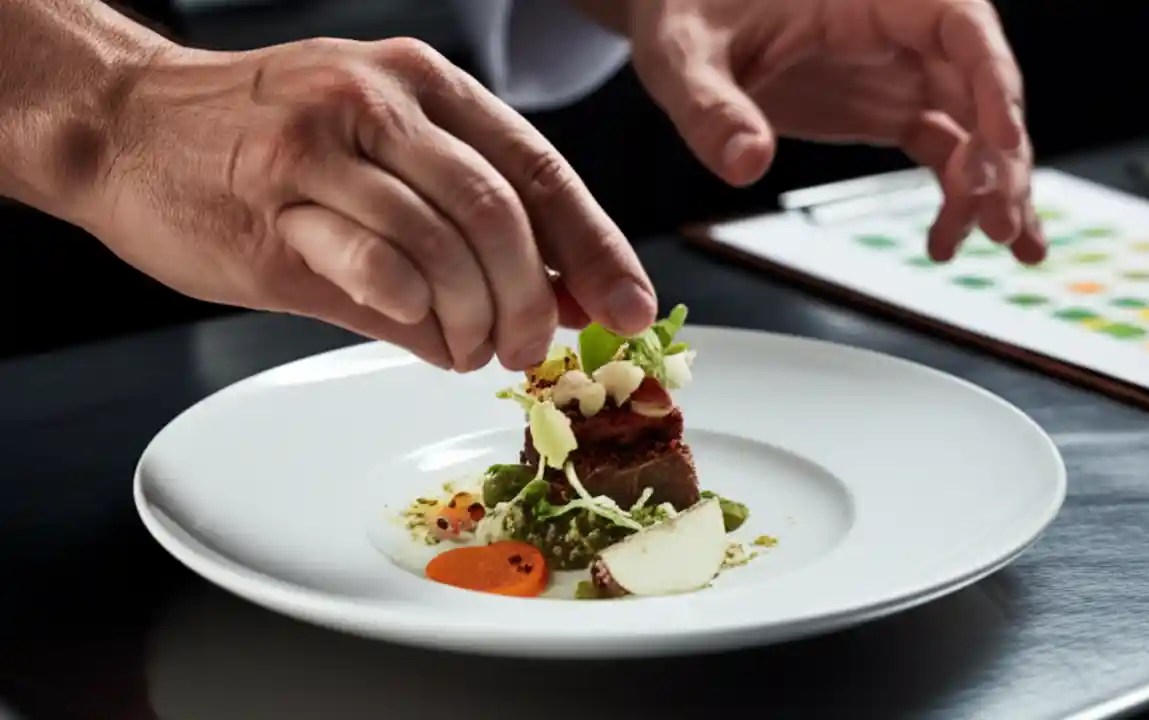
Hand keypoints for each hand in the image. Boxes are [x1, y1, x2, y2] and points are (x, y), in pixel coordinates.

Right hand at [81, 37, 651, 370]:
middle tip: (533, 348)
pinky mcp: (272, 220)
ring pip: (441, 251)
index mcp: (423, 84)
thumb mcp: (382, 149)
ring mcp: (320, 157)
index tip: (630, 310)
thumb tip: (559, 296)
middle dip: (533, 299)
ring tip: (472, 349)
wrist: (127, 127)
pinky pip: (374, 276)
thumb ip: (470, 218)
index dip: (596, 248)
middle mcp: (377, 105)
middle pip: (498, 214)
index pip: (540, 170)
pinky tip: (425, 336)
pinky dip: (418, 322)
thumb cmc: (266, 143)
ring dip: (474, 321)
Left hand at [584, 0, 1044, 263]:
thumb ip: (712, 107)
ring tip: (1007, 244)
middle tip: (1000, 226)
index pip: (959, 24)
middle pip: (982, 84)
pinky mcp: (886, 106)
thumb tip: (746, 166)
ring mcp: (899, 70)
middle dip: (1002, 156)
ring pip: (973, 124)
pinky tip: (950, 242)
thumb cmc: (684, 9)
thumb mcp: (684, 54)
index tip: (1004, 144)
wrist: (680, 15)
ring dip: (994, 183)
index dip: (994, 82)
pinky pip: (942, 148)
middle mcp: (900, 27)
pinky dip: (956, 194)